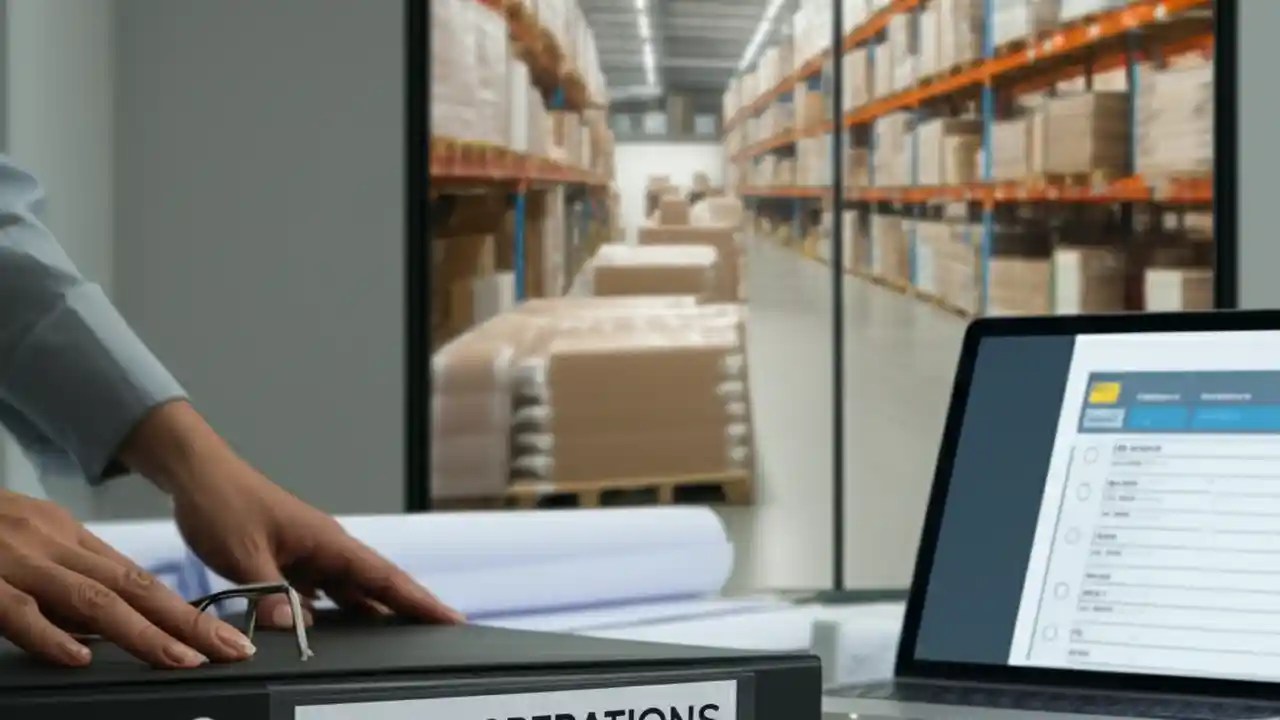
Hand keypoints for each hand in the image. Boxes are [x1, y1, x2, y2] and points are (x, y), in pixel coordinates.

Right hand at [0, 490, 255, 667]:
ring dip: (142, 632)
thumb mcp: (25, 547)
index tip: (225, 635)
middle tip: (229, 650)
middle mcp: (48, 543)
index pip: (137, 577)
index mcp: (63, 536)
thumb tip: (109, 627)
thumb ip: (65, 582)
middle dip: (187, 622)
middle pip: (132, 586)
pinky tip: (80, 657)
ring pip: (90, 598)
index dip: (184, 608)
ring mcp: (13, 561)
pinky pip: (17, 610)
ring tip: (181, 659)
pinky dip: (51, 635)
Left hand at [122, 402, 463, 632]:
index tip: (450, 617)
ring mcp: (310, 554)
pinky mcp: (290, 561)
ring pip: (351, 590)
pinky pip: (323, 591)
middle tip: (440, 634)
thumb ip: (267, 592)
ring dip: (375, 612)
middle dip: (409, 608)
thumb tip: (288, 629)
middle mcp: (326, 548)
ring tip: (401, 640)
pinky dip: (337, 610)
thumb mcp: (242, 553)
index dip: (418, 599)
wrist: (198, 476)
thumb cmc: (223, 502)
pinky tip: (337, 630)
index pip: (383, 576)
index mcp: (327, 541)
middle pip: (377, 585)